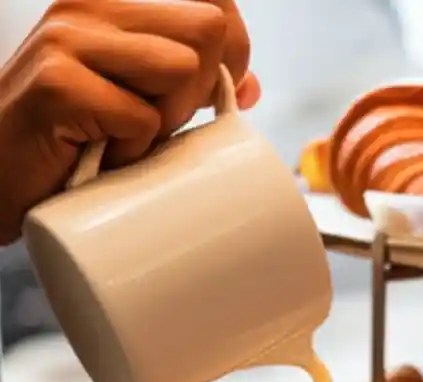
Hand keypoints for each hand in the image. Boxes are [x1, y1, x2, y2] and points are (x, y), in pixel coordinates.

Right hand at [0, 0, 257, 243]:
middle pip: (208, 29)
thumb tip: (251, 86)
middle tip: (158, 118)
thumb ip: (189, 80)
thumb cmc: (76, 136)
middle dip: (201, 86)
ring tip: (123, 133)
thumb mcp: (139, 96)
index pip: (213, 0)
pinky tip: (97, 150)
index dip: (235, 45)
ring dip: (166, 119)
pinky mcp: (57, 82)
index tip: (218, 86)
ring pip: (182, 68)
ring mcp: (68, 38)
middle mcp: (88, 4)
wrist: (1, 176)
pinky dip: (133, 149)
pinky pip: (143, 119)